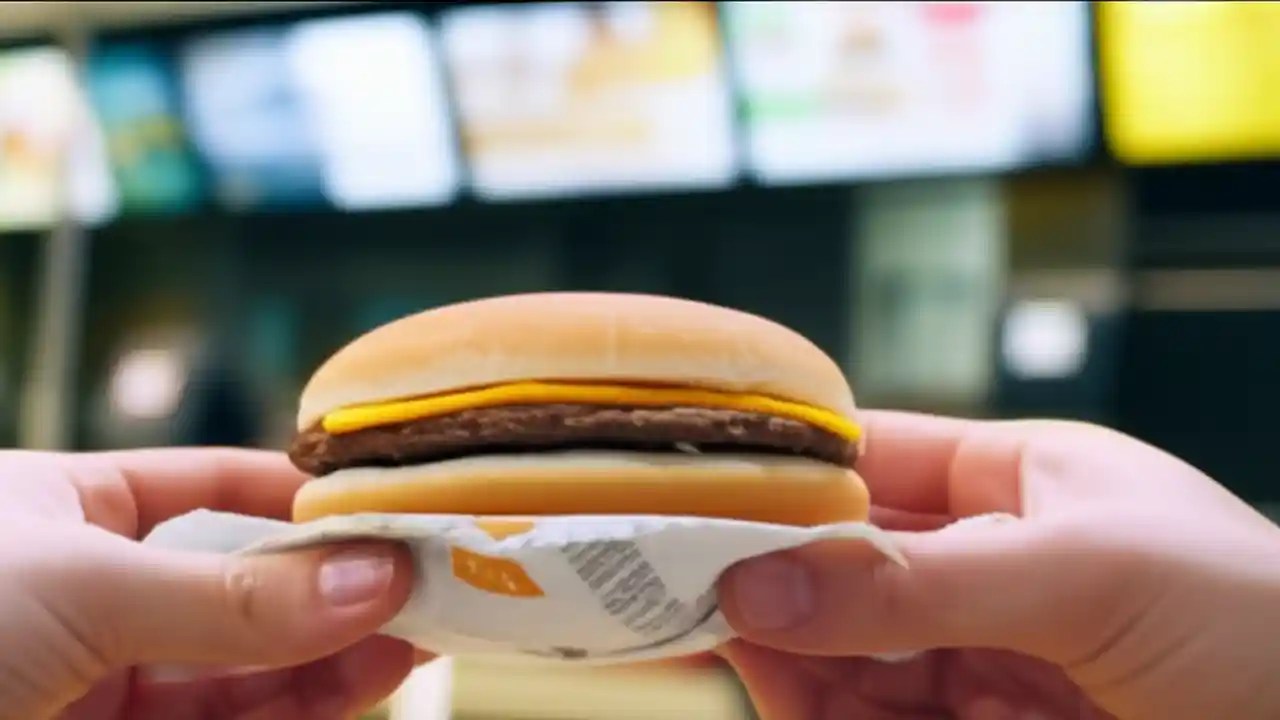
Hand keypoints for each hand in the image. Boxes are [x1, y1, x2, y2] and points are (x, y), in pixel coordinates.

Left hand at [0, 448, 419, 718]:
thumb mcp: (85, 587)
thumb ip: (231, 595)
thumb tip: (376, 576)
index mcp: (66, 512)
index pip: (210, 485)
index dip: (301, 495)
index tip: (388, 505)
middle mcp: (93, 593)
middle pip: (243, 581)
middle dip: (336, 583)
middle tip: (428, 580)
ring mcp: (99, 678)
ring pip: (244, 663)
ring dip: (336, 650)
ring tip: (418, 633)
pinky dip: (303, 703)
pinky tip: (366, 678)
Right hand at [716, 412, 1279, 718]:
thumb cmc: (1265, 621)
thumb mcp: (1085, 573)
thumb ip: (918, 583)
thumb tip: (760, 583)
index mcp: (1021, 482)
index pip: (872, 458)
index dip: (784, 473)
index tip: (698, 496)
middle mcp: (991, 567)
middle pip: (841, 566)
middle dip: (774, 580)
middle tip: (697, 600)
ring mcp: (987, 659)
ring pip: (848, 653)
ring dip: (790, 658)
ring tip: (741, 659)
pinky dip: (829, 717)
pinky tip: (799, 709)